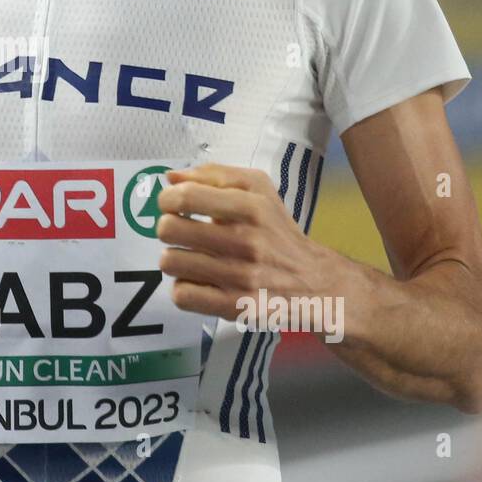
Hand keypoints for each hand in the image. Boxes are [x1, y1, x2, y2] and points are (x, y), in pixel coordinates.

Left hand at [156, 162, 338, 326]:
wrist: (313, 282)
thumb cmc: (276, 230)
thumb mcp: (258, 189)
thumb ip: (214, 175)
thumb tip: (170, 178)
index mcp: (251, 206)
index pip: (186, 197)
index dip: (167, 199)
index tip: (171, 205)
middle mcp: (246, 241)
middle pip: (169, 229)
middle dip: (168, 228)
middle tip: (181, 232)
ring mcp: (240, 276)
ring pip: (170, 262)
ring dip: (175, 258)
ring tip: (191, 257)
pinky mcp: (235, 306)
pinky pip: (182, 295)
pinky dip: (184, 287)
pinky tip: (198, 280)